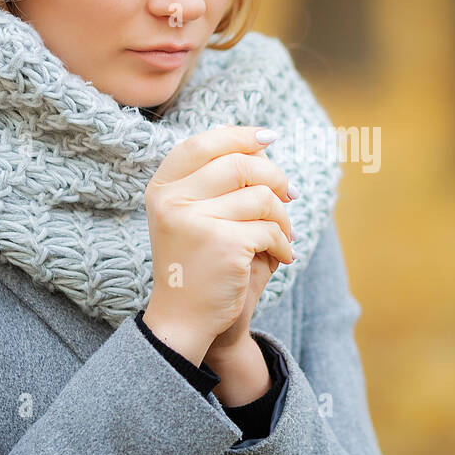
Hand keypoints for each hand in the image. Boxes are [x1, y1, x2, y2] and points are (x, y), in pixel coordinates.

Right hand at [142, 125, 296, 365]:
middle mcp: (173, 201)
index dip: (238, 136)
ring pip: (261, 197)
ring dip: (283, 217)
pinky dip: (283, 243)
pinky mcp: (222, 244)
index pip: (202, 145)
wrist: (184, 319)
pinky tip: (282, 257)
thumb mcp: (194, 216)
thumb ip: (217, 182)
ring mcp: (195, 221)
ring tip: (283, 234)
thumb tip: (262, 146)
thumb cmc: (197, 263)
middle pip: (239, 164)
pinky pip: (270, 229)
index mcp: (162, 189)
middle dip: (274, 177)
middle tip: (291, 195)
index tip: (268, 138)